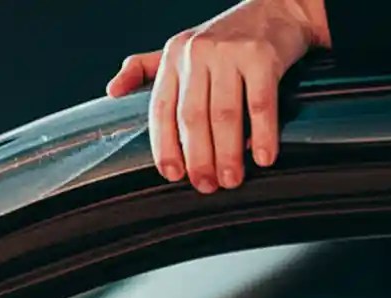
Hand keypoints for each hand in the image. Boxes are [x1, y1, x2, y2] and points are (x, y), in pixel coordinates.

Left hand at [106, 0, 330, 192]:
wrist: (279, 9)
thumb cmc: (226, 39)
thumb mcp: (181, 48)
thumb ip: (145, 70)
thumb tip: (111, 91)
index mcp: (173, 57)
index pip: (161, 109)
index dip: (164, 146)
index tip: (172, 175)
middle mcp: (196, 53)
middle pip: (192, 117)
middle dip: (198, 158)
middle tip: (206, 186)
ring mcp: (229, 53)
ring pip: (224, 114)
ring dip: (228, 154)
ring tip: (232, 179)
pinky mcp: (262, 55)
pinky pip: (260, 104)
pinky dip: (262, 134)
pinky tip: (262, 158)